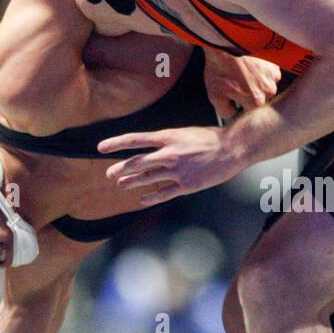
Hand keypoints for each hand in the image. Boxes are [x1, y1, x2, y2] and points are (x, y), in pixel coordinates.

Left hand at [99, 126, 248, 204]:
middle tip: (110, 174)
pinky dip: (151, 196)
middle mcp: (169, 154)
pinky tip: (142, 199)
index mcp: (168, 137)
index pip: (135, 139)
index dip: (116, 143)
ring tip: (121, 185)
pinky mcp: (186, 185)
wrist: (232, 149)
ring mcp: (177, 171)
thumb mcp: (185, 133)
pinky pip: (164, 193)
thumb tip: (154, 147)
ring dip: (132, 182)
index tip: (101, 147)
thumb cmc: (211, 138)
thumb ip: (168, 141)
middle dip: (120, 169)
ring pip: (147, 178)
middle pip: (137, 162)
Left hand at [202, 50, 279, 120]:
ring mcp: (273, 77)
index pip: (251, 113)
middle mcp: (268, 91)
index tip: (236, 101)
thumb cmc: (220, 67)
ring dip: (258, 84)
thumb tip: (232, 114)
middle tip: (238, 84)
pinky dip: (262, 73)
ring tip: (244, 74)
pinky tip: (251, 67)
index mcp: (255, 102)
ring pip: (266, 88)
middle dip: (251, 96)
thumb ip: (225, 112)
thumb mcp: (215, 95)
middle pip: (261, 101)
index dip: (242, 108)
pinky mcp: (274, 65)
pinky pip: (270, 75)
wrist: (225, 43)